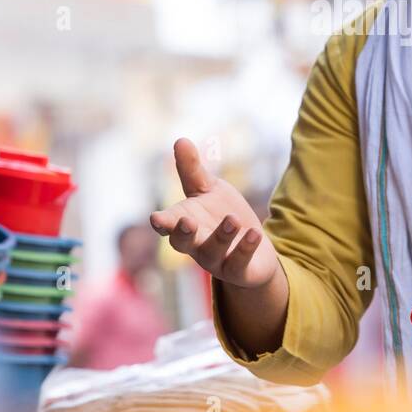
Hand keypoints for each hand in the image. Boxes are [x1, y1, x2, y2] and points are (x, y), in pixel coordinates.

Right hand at [148, 138, 280, 288]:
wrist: (252, 244)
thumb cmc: (221, 214)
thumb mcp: (209, 189)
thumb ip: (192, 170)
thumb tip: (180, 140)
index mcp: (184, 223)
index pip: (168, 224)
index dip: (162, 223)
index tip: (156, 218)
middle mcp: (195, 245)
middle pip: (183, 243)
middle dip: (183, 234)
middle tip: (187, 222)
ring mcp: (215, 260)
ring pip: (212, 252)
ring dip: (222, 236)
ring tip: (232, 219)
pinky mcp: (238, 271)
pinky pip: (238, 263)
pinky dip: (245, 249)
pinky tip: (255, 233)